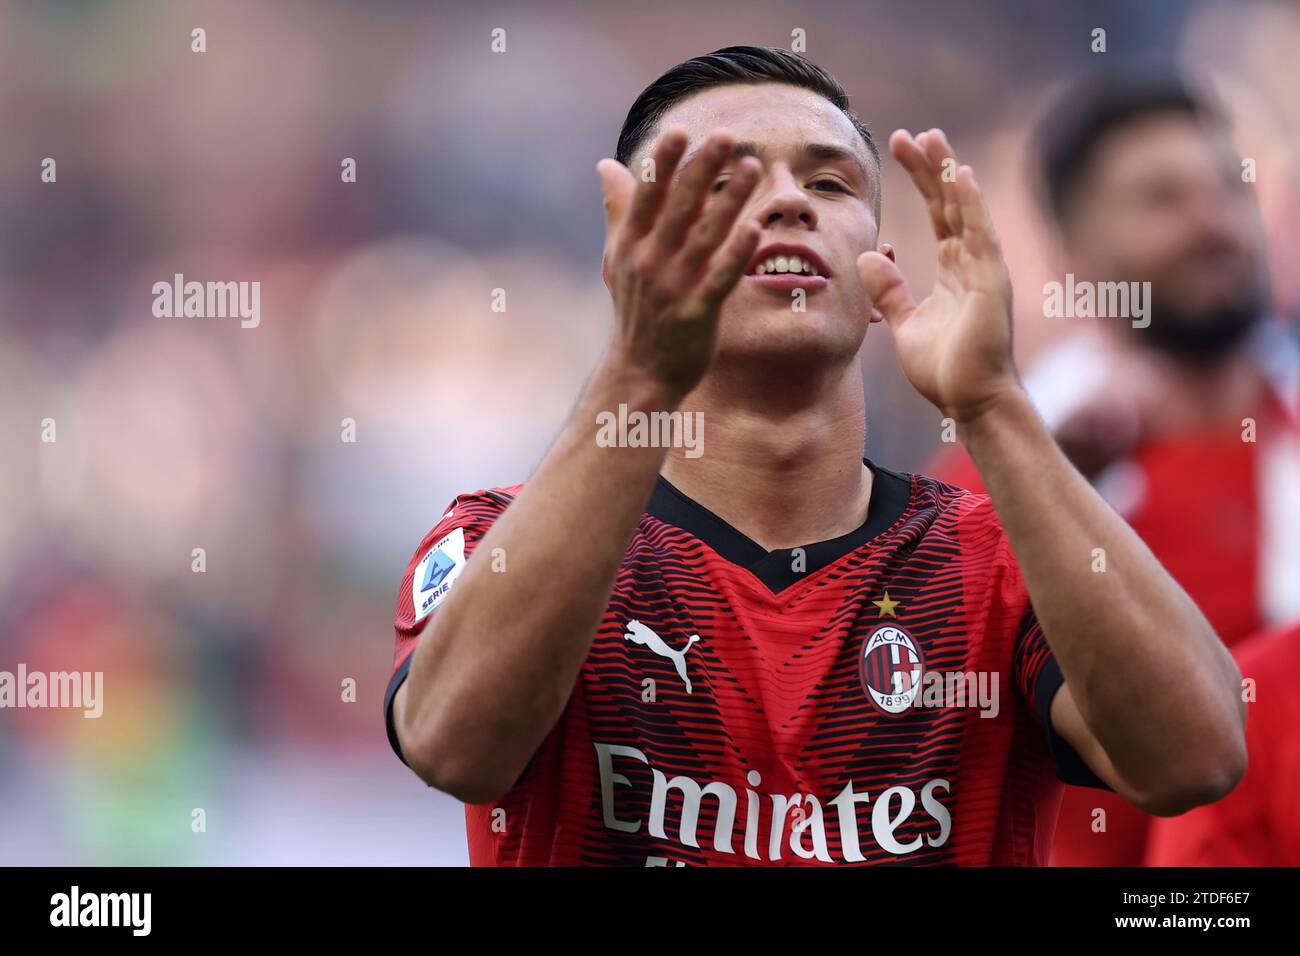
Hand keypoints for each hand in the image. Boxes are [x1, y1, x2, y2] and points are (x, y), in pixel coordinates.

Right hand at [597, 129, 762, 399]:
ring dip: (730, 199)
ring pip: (705, 235)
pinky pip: (720, 278)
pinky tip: (756, 228)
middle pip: (679, 207)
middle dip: (702, 169)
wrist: (641, 371)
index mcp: (630, 244)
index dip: (663, 163)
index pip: (647, 195)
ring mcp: (673, 287)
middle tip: (726, 135)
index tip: (680, 130)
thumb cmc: (637, 308)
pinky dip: (737, 253)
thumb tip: (606, 164)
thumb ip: (619, 208)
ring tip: (753, 167)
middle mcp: (649, 261)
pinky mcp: (697, 312)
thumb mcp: (620, 257)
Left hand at [857, 128, 1017, 422]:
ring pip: (966, 211)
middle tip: (910, 134)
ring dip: (948, 174)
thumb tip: (868, 256)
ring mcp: (984, 270)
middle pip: (949, 204)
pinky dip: (972, 205)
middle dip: (930, 168)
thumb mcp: (904, 324)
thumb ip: (889, 290)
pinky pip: (981, 236)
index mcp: (953, 270)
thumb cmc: (944, 370)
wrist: (969, 402)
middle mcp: (972, 263)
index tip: (899, 148)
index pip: (936, 214)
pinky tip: (960, 176)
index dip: (919, 180)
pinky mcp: (992, 283)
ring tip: (932, 139)